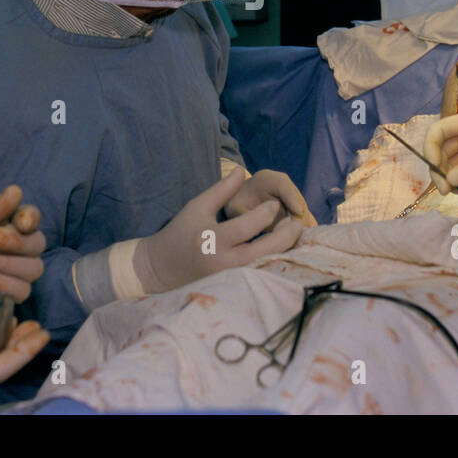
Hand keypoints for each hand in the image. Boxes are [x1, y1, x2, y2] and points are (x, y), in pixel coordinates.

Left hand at [0, 184, 45, 305]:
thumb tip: (16, 191)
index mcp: (9, 224)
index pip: (32, 218)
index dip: (31, 219)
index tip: (20, 221)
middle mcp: (17, 247)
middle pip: (38, 244)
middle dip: (17, 242)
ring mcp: (13, 271)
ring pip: (32, 269)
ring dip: (7, 263)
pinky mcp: (6, 293)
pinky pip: (20, 291)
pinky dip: (2, 283)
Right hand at [134, 167, 304, 292]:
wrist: (162, 269)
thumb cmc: (180, 233)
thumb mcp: (197, 207)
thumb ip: (221, 190)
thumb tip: (242, 170)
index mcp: (212, 239)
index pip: (248, 226)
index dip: (266, 213)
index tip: (276, 204)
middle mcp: (223, 262)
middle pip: (265, 250)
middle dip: (286, 234)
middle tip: (296, 221)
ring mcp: (230, 279)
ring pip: (267, 264)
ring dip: (284, 248)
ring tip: (292, 232)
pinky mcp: (234, 288)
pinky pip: (261, 273)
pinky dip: (274, 260)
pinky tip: (281, 248)